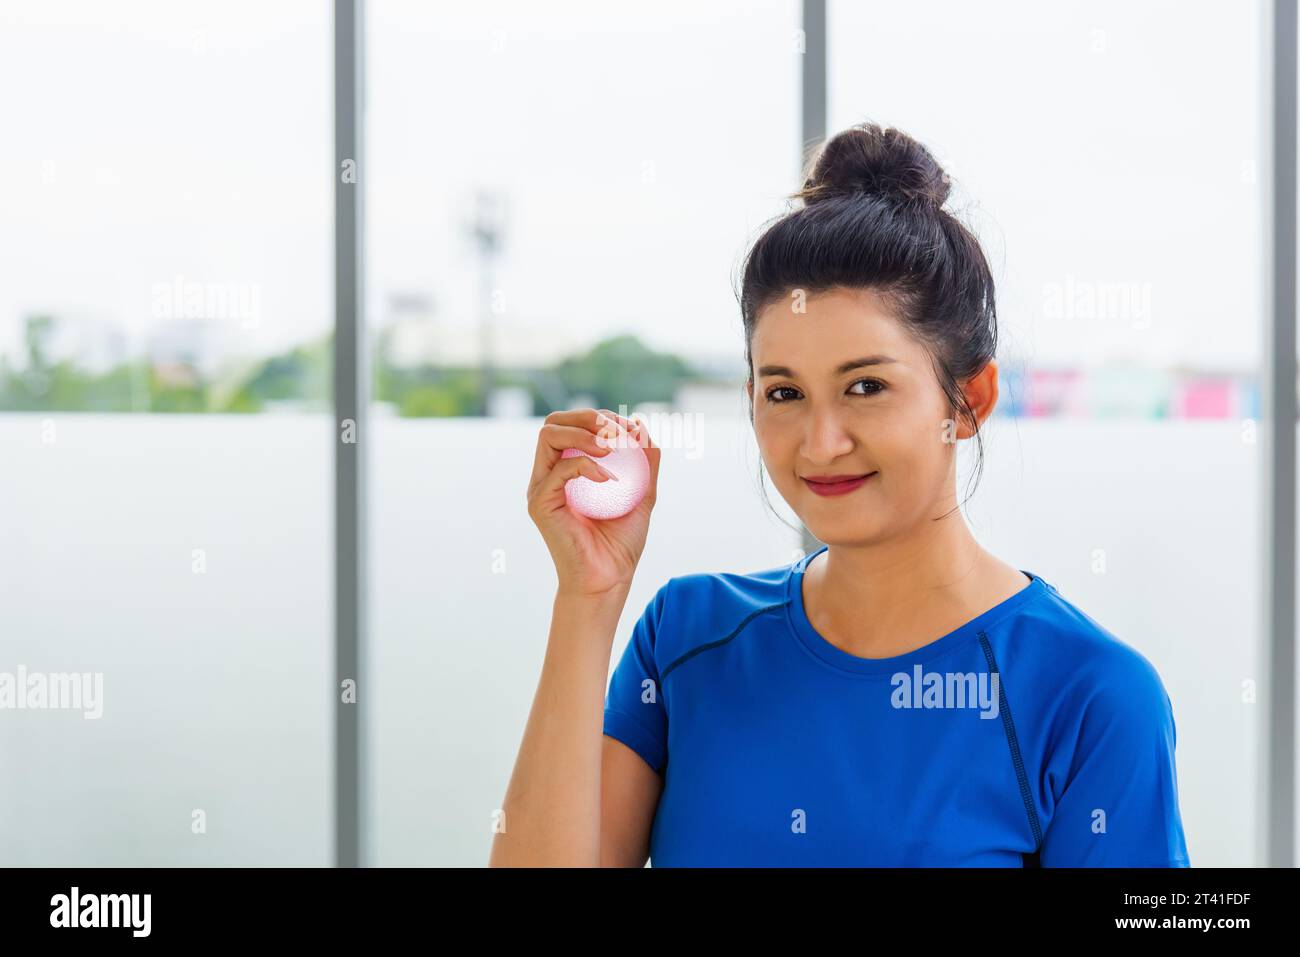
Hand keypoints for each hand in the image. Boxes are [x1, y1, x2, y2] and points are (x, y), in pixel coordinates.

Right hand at [526, 408, 660, 596]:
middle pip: (554, 422)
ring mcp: (541, 488)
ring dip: (583, 433)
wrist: (609, 579)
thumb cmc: (621, 543)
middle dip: (587, 417)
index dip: (597, 417)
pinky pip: (559, 470)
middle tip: (615, 430)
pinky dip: (586, 465)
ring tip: (610, 446)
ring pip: (548, 436)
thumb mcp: (643, 495)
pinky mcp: (539, 504)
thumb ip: (646, 462)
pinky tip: (609, 478)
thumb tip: (641, 426)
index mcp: (566, 470)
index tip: (627, 426)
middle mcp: (548, 475)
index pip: (571, 426)